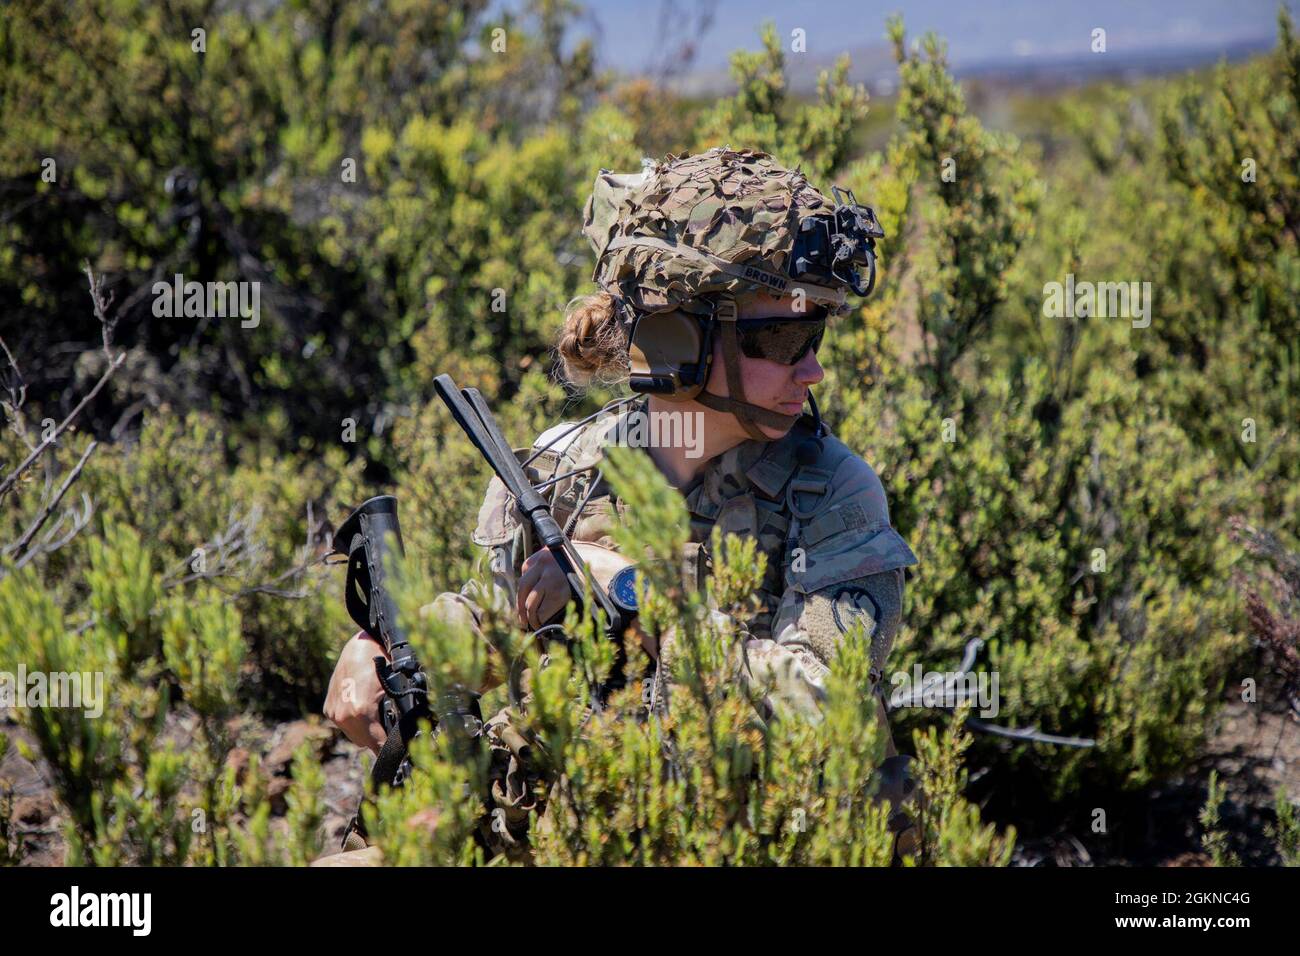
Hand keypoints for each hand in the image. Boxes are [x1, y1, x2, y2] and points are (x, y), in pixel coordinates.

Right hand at [323, 630, 388, 754]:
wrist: (360, 646)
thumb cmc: (382, 664)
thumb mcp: (395, 690)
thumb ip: (398, 715)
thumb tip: (405, 736)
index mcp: (361, 712)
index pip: (378, 744)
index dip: (389, 750)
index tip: (399, 755)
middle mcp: (343, 715)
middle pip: (365, 743)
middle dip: (379, 740)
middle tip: (392, 735)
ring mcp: (334, 712)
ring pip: (354, 736)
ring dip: (366, 732)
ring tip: (379, 721)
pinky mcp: (328, 708)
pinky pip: (344, 724)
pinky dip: (354, 722)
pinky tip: (364, 710)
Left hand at [516, 543, 656, 657]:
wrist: (605, 567)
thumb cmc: (589, 564)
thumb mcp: (567, 556)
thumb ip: (552, 564)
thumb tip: (539, 583)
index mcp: (543, 554)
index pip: (524, 572)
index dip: (523, 591)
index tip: (523, 601)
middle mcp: (543, 564)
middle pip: (522, 588)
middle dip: (520, 606)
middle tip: (522, 619)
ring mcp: (549, 578)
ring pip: (530, 602)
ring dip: (530, 617)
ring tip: (532, 624)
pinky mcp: (557, 593)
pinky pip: (542, 611)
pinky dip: (540, 620)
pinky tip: (542, 624)